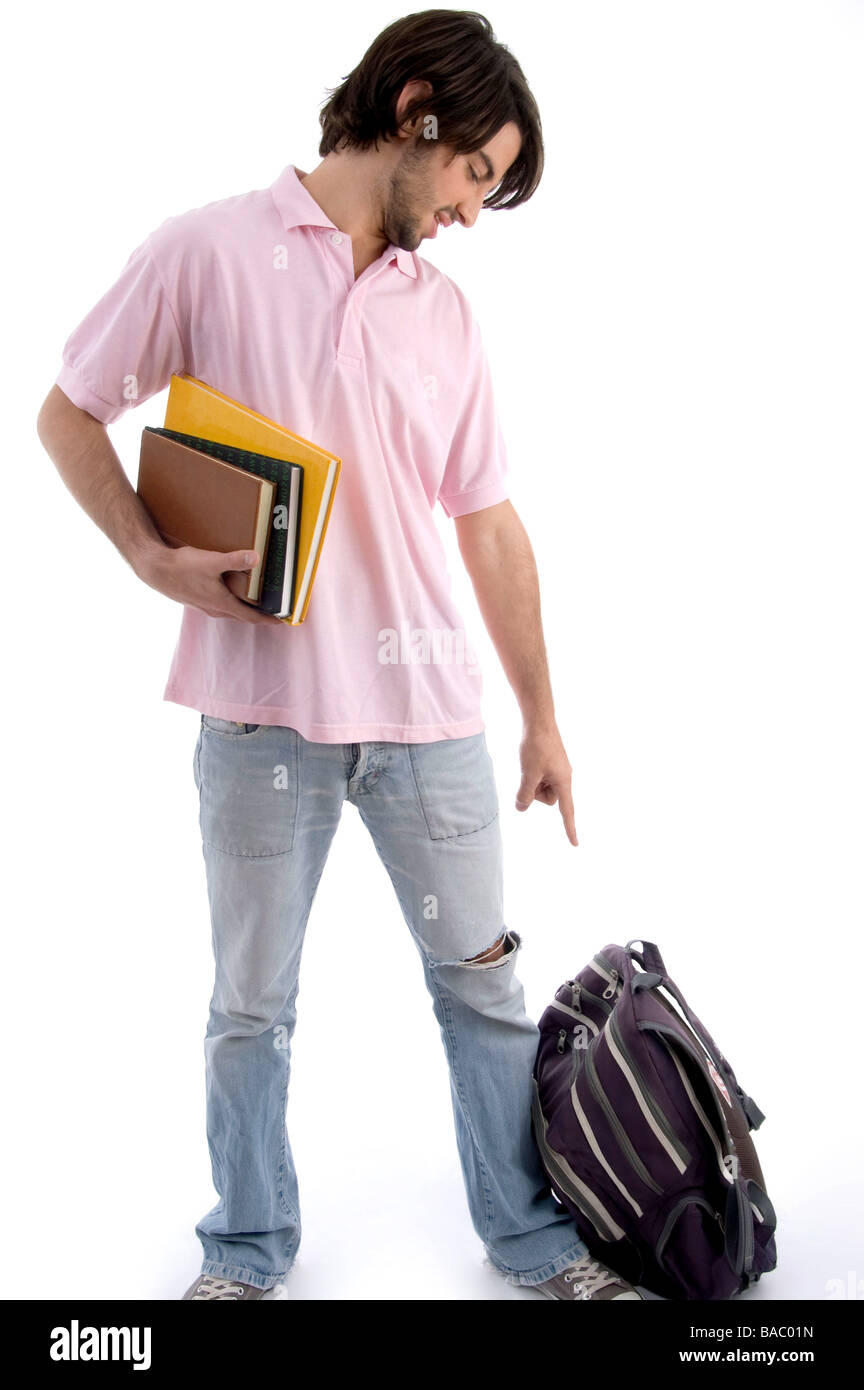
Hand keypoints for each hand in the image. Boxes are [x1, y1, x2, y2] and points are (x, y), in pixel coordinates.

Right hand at [134, 542, 284, 623]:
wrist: (154, 570)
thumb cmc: (181, 567)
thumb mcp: (211, 561)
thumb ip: (234, 559)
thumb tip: (256, 557)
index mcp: (222, 604)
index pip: (252, 617)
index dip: (269, 620)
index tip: (283, 622)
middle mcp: (215, 609)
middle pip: (243, 617)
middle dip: (260, 616)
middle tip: (275, 612)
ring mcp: (205, 606)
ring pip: (231, 612)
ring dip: (245, 610)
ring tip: (258, 604)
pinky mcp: (197, 600)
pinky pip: (221, 605)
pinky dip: (232, 603)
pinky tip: (232, 593)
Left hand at [515, 721, 578, 845]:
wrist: (539, 720)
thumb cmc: (536, 746)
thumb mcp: (528, 773)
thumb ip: (525, 794)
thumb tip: (521, 808)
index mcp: (564, 782)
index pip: (567, 811)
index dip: (569, 828)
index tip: (575, 844)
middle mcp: (564, 777)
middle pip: (548, 799)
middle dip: (536, 792)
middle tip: (529, 773)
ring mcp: (558, 770)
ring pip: (542, 788)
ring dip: (533, 782)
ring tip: (529, 764)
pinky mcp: (551, 763)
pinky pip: (541, 777)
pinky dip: (533, 774)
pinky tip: (529, 760)